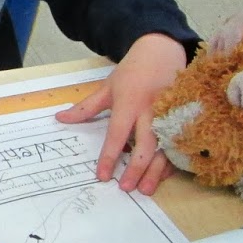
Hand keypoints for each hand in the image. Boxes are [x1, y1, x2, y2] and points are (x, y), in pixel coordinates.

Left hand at [56, 33, 188, 193]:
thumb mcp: (108, 87)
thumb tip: (60, 118)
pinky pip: (178, 145)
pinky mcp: (183, 119)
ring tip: (145, 190)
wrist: (163, 52)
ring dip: (155, 171)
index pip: (117, 134)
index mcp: (130, 102)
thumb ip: (86, 107)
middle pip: (145, 144)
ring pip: (165, 148)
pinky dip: (170, 162)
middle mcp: (152, 110)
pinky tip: (162, 176)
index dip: (110, 156)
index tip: (101, 175)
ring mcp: (171, 115)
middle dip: (136, 168)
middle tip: (125, 187)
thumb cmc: (132, 72)